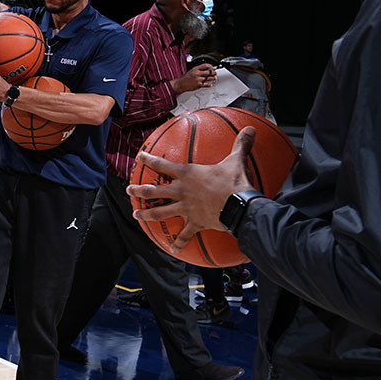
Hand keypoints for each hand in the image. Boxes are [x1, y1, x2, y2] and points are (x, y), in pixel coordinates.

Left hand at [126, 126, 256, 251]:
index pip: (162, 164)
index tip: (139, 157)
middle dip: (138, 191)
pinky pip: (184, 235)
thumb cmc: (235, 181)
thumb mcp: (237, 160)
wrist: (240, 205)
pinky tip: (173, 249)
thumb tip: (251, 129)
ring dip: (146, 215)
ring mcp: (186, 208)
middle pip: (153, 191)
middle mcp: (181, 191)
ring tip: (136, 216)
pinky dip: (178, 243)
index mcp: (187, 174)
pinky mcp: (194, 223)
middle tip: (129, 191)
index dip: (149, 160)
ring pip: (160, 213)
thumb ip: (240, 145)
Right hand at [173, 63, 217, 93]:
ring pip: (208, 78)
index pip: (205, 65)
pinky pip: (206, 84)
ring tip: (215, 78)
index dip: (210, 66)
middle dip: (213, 72)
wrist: (180, 84)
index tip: (212, 66)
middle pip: (208, 72)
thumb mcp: (191, 71)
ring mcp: (198, 79)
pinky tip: (210, 84)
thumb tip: (205, 70)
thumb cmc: (185, 78)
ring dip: (213, 78)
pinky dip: (209, 84)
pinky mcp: (198, 85)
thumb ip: (198, 70)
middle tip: (215, 72)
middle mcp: (197, 74)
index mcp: (195, 69)